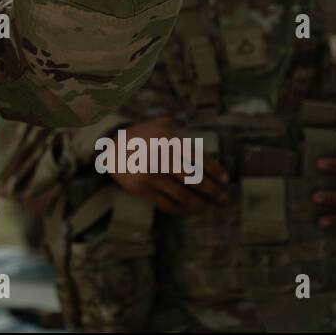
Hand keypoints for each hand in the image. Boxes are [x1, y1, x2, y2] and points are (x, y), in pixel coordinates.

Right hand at [107, 116, 229, 214]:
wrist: (110, 146)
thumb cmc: (142, 135)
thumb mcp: (161, 125)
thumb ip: (182, 134)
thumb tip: (208, 159)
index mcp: (170, 139)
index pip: (200, 158)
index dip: (216, 171)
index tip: (225, 180)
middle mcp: (162, 157)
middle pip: (195, 179)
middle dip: (213, 191)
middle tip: (223, 197)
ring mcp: (151, 174)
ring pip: (184, 195)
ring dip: (200, 204)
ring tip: (208, 206)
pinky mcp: (142, 189)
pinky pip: (167, 204)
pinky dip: (181, 209)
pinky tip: (188, 209)